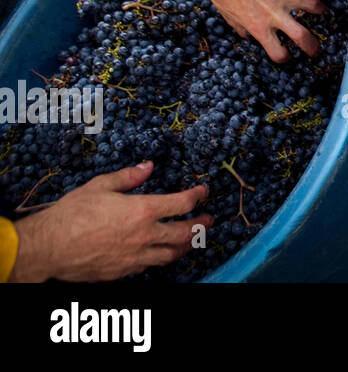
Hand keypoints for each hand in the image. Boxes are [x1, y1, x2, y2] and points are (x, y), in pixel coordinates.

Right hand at [8, 162, 212, 281]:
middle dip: (201, 225)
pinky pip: (149, 266)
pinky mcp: (123, 271)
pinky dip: (159, 258)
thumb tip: (147, 167)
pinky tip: (158, 252)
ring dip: (185, 246)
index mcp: (142, 211)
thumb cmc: (71, 215)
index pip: (182, 203)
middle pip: (185, 233)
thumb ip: (128, 177)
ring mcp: (135, 257)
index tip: (202, 192)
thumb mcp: (100, 186)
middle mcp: (144, 235)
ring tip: (191, 239)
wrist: (47, 247)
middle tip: (208, 220)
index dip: (197, 196)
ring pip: (171, 255)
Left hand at [161, 0, 326, 62]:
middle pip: (302, 36)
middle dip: (313, 46)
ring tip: (323, 11)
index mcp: (258, 27)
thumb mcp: (228, 16)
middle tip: (316, 49)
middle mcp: (273, 14)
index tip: (286, 55)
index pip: (277, 52)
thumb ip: (241, 28)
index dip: (283, 57)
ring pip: (312, 6)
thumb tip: (247, 36)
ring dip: (320, 10)